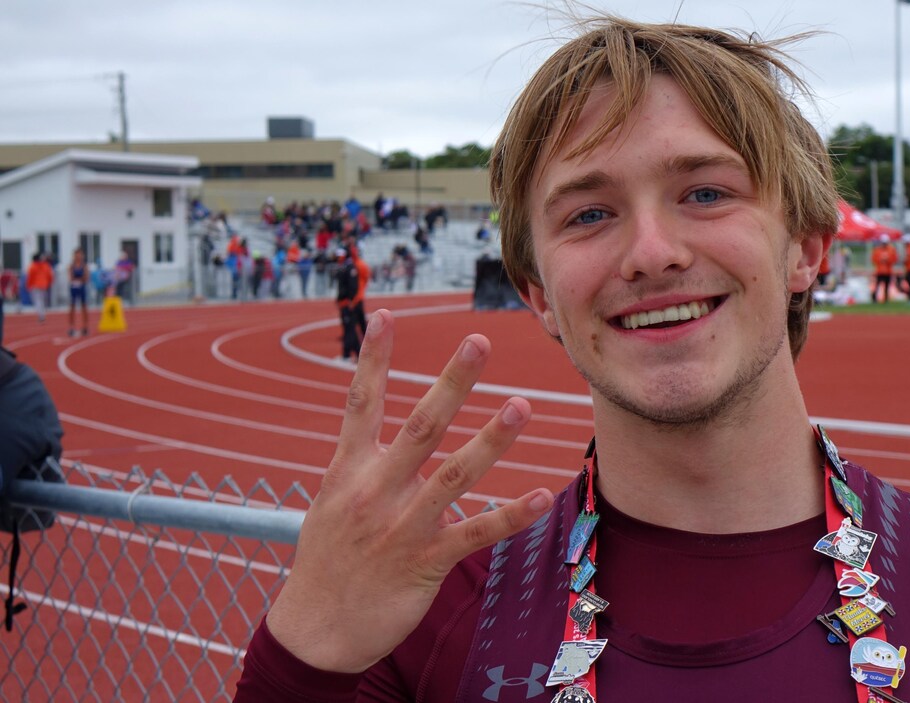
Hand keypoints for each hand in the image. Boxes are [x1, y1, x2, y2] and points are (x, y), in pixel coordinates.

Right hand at [265, 309, 553, 672]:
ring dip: (490, 439)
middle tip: (479, 342)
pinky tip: (540, 494)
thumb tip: (384, 428)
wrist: (317, 630)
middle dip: (451, 383)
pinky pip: (476, 533)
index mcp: (347, 472)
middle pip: (418, 427)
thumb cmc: (327, 561)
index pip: (361, 404)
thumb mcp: (331, 504)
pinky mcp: (427, 561)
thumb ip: (361, 465)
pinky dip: (510, 515)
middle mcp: (374, 492)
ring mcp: (402, 526)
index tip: (388, 315)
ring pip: (454, 475)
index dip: (374, 359)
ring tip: (521, 405)